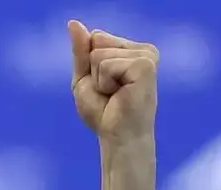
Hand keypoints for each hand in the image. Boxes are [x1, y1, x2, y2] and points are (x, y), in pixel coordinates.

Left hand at [69, 20, 158, 142]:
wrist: (116, 136)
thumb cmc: (103, 112)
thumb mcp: (84, 77)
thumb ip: (80, 50)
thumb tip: (73, 23)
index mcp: (131, 50)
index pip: (95, 38)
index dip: (88, 65)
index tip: (101, 85)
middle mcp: (142, 49)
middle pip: (96, 43)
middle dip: (92, 73)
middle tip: (108, 92)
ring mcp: (146, 55)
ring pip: (100, 54)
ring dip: (99, 80)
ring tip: (115, 95)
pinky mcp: (146, 65)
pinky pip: (107, 64)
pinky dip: (104, 82)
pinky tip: (120, 94)